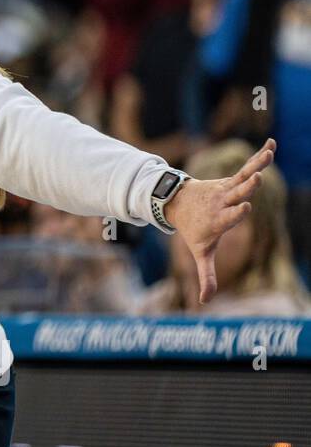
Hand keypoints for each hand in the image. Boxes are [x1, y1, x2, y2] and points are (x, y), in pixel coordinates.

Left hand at [163, 138, 275, 304]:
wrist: (176, 204)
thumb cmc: (193, 230)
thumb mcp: (200, 252)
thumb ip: (206, 275)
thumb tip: (204, 302)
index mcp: (218, 220)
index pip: (229, 216)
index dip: (237, 212)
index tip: (246, 207)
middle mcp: (223, 202)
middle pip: (237, 194)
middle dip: (246, 187)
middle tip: (256, 178)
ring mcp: (227, 189)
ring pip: (243, 177)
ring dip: (256, 166)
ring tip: (269, 154)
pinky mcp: (230, 180)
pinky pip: (246, 167)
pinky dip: (258, 157)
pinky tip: (271, 144)